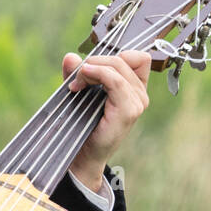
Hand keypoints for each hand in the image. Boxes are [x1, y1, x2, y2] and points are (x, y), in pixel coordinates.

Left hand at [62, 50, 150, 191]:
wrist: (83, 154)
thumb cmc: (83, 124)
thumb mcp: (80, 92)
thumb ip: (77, 73)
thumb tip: (70, 57)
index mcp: (135, 88)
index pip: (138, 58)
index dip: (114, 55)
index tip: (90, 68)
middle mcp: (140, 94)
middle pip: (123, 59)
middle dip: (95, 62)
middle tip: (75, 79)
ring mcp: (137, 103)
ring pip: (118, 66)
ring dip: (92, 68)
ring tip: (76, 85)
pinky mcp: (128, 111)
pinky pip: (116, 81)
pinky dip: (97, 74)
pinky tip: (81, 82)